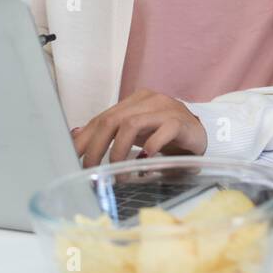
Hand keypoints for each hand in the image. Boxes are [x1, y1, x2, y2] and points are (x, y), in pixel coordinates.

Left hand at [71, 89, 207, 167]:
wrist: (200, 136)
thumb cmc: (165, 135)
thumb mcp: (135, 133)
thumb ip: (110, 133)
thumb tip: (74, 136)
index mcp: (134, 100)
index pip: (102, 118)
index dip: (85, 139)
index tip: (72, 159)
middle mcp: (149, 100)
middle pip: (112, 120)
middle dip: (96, 148)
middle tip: (92, 171)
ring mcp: (166, 108)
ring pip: (132, 124)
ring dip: (119, 151)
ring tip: (119, 172)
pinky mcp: (182, 122)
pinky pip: (162, 132)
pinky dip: (150, 147)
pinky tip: (144, 162)